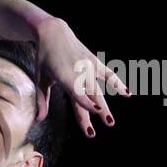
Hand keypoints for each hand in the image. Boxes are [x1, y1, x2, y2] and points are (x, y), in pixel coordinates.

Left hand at [35, 17, 130, 137]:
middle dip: (92, 115)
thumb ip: (41, 99)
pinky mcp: (94, 61)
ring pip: (98, 90)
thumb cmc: (44, 58)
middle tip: (93, 134)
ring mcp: (88, 66)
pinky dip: (117, 83)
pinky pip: (108, 74)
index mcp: (64, 77)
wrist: (53, 33)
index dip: (86, 103)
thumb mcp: (40, 78)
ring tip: (110, 122)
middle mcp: (79, 72)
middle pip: (88, 97)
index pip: (78, 93)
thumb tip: (39, 119)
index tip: (96, 112)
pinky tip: (127, 93)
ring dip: (104, 107)